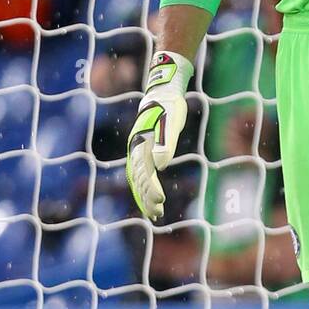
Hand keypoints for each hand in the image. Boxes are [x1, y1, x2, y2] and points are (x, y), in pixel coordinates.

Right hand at [126, 50, 192, 219]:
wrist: (162, 94)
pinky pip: (140, 175)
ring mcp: (137, 151)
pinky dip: (144, 189)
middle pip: (137, 179)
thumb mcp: (172, 123)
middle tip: (158, 214)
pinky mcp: (143, 152)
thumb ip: (166, 144)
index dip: (150, 187)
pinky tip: (153, 199)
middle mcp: (135, 149)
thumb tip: (160, 166)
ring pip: (137, 180)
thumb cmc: (170, 107)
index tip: (160, 200)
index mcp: (140, 143)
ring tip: (156, 214)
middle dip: (146, 198)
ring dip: (144, 197)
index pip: (143, 172)